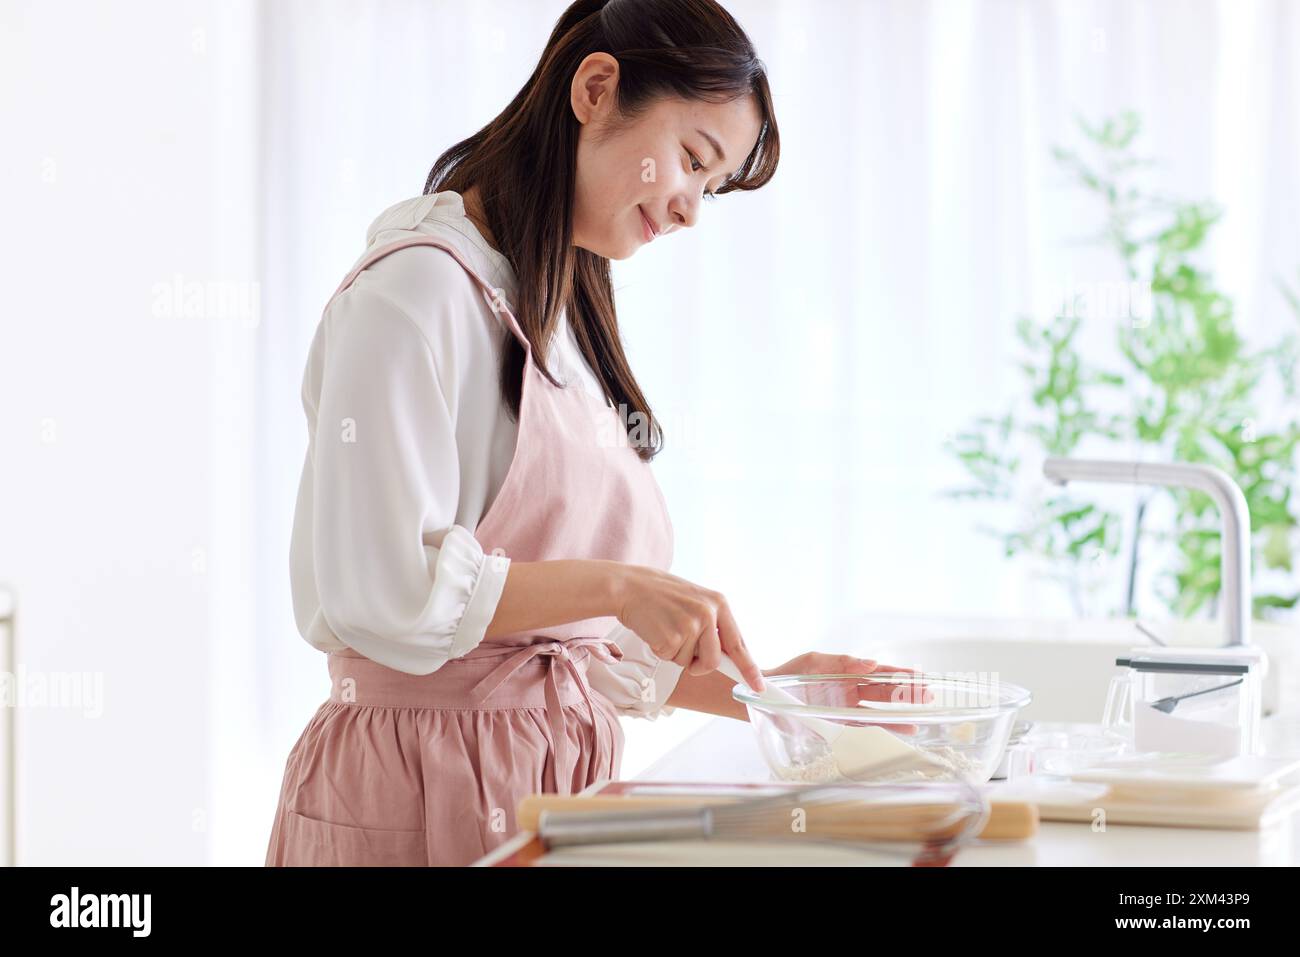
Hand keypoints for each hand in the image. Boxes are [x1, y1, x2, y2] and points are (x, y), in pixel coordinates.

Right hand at [614, 564, 765, 690]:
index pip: (738, 643)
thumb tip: (726, 657)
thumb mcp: (694, 602)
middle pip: (713, 661)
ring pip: (689, 662)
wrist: (628, 586)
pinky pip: (670, 658)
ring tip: (664, 628)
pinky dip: (660, 650)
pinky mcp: (671, 636)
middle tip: (681, 649)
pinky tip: (654, 629)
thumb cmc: (660, 596)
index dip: (749, 669)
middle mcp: (708, 613)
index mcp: (719, 603)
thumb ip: (711, 625)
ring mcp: (690, 625)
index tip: (758, 687)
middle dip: (699, 665)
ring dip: (675, 654)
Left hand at [762, 652, 932, 733]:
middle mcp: (851, 690)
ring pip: (879, 710)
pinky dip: (884, 728)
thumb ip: (841, 661)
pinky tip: (902, 730)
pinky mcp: (838, 724)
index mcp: (848, 671)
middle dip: (907, 693)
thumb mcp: (814, 661)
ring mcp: (846, 708)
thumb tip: (870, 663)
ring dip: (900, 713)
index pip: (880, 673)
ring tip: (921, 714)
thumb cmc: (790, 674)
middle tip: (929, 695)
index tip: (921, 677)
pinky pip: (865, 727)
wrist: (767, 694)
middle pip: (885, 691)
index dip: (900, 675)